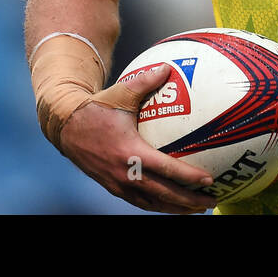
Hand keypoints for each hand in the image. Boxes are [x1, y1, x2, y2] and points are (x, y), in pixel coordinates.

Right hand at [57, 64, 218, 213]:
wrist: (65, 126)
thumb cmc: (96, 107)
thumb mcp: (122, 91)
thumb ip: (147, 80)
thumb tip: (169, 67)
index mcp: (130, 152)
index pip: (166, 169)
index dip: (189, 177)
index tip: (209, 181)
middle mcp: (125, 173)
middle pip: (163, 194)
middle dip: (189, 202)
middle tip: (212, 203)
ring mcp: (118, 183)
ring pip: (152, 203)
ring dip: (175, 208)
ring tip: (196, 209)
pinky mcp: (112, 187)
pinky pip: (139, 201)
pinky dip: (158, 205)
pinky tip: (171, 203)